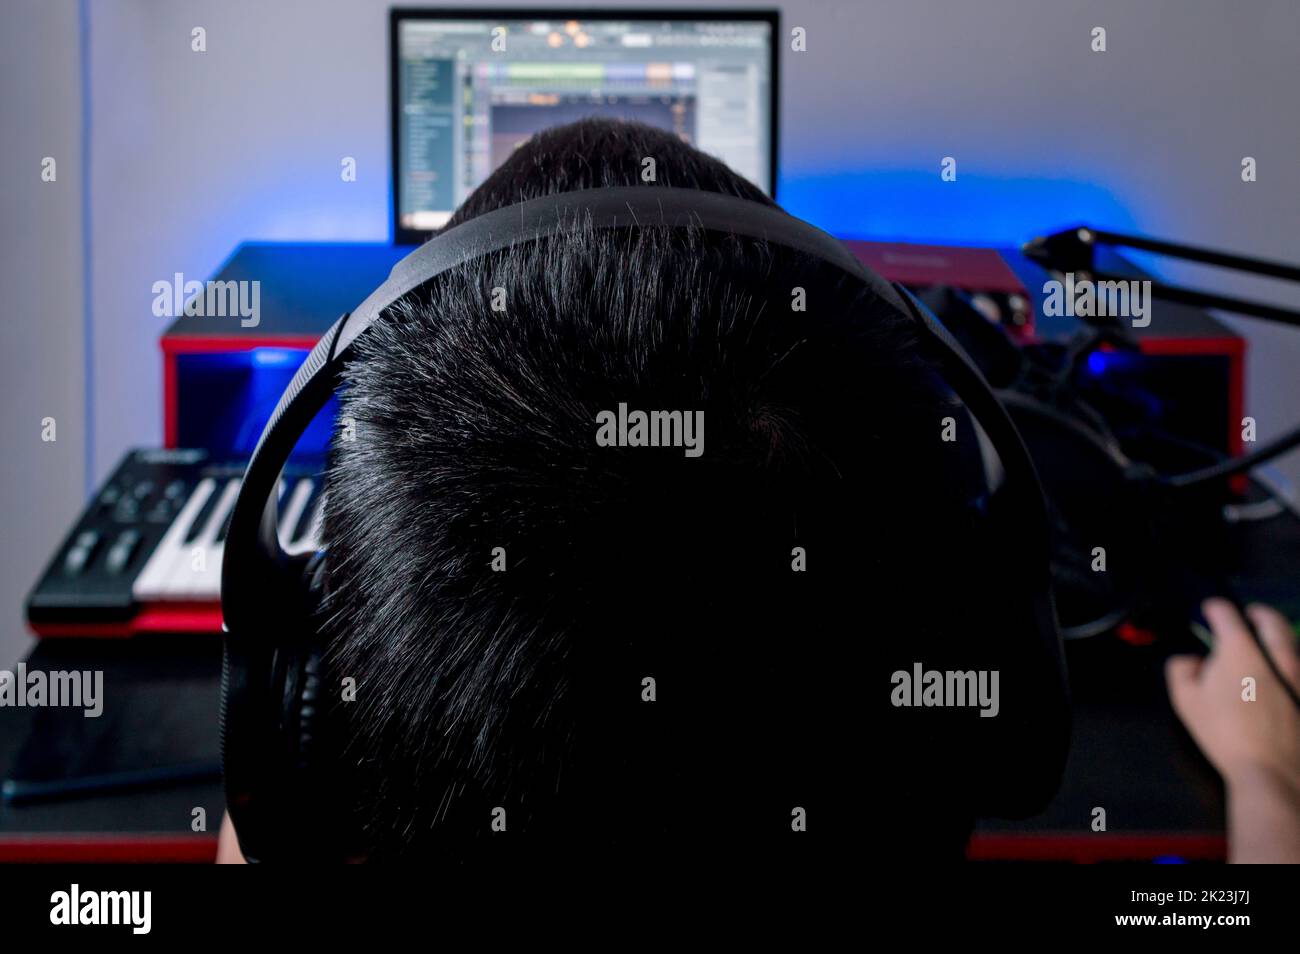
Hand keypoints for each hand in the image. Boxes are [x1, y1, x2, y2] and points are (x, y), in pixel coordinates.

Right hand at [1166, 598, 1299, 862]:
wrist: (1273, 770)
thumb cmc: (1224, 733)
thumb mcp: (1186, 700)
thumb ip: (1181, 669)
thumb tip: (1193, 660)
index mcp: (1240, 648)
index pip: (1226, 613)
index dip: (1214, 608)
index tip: (1209, 610)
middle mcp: (1276, 653)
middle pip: (1270, 619)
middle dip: (1257, 613)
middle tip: (1248, 616)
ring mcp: (1299, 673)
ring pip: (1292, 640)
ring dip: (1278, 635)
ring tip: (1267, 642)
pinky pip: (1299, 666)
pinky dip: (1290, 661)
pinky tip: (1281, 673)